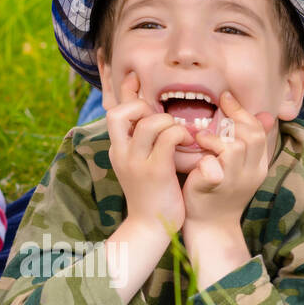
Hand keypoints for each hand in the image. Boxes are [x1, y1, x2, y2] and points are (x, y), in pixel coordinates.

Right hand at [105, 71, 188, 234]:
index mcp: (118, 150)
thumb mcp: (138, 167)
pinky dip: (180, 134)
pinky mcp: (155, 170)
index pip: (114, 112)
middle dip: (140, 105)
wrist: (150, 228)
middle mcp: (122, 152)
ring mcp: (136, 161)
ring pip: (148, 122)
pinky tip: (189, 143)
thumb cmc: (151, 196)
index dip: (125, 92)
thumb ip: (142, 145)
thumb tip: (151, 124)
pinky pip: (168, 138)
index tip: (135, 77)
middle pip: (119, 112)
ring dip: (167, 121)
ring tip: (179, 132)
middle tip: (160, 115)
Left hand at [182, 90, 274, 228]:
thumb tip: (265, 115)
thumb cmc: (218, 191)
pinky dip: (205, 161)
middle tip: (215, 111)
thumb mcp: (238, 165)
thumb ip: (247, 143)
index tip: (226, 97)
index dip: (242, 111)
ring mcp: (234, 182)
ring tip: (201, 141)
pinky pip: (214, 169)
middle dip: (232, 118)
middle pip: (251, 136)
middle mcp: (250, 173)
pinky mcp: (215, 189)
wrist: (210, 226)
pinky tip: (197, 162)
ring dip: (215, 140)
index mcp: (258, 165)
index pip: (259, 131)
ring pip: (234, 149)